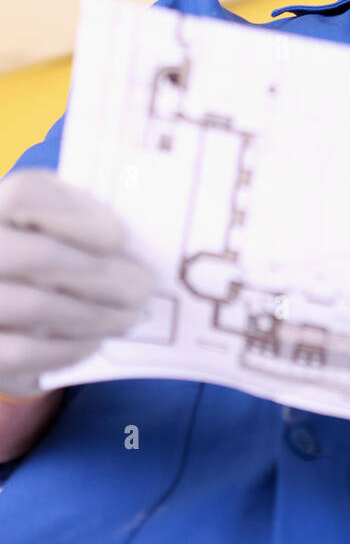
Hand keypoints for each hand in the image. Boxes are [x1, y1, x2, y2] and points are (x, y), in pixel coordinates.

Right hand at [0, 168, 154, 399]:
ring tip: (130, 316)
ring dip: (95, 314)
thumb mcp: (51, 222)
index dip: (76, 212)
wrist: (3, 308)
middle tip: (143, 286)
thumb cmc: (38, 252)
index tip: (120, 237)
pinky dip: (67, 348)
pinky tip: (95, 341)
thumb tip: (127, 242)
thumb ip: (79, 217)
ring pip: (35, 305)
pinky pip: (22, 352)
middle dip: (101, 274)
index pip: (24, 192)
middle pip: (35, 254)